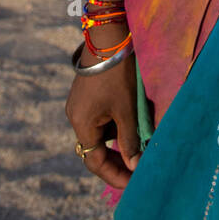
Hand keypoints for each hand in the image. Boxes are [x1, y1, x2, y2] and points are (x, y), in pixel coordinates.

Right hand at [65, 24, 141, 189]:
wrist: (107, 37)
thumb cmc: (117, 75)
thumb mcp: (126, 109)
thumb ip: (129, 139)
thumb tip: (134, 166)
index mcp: (81, 123)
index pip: (95, 161)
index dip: (114, 175)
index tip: (133, 183)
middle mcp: (76, 117)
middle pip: (96, 149)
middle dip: (118, 159)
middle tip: (139, 169)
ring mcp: (80, 105)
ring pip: (101, 133)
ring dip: (119, 139)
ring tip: (142, 143)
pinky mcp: (87, 95)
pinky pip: (101, 118)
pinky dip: (116, 124)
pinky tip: (133, 122)